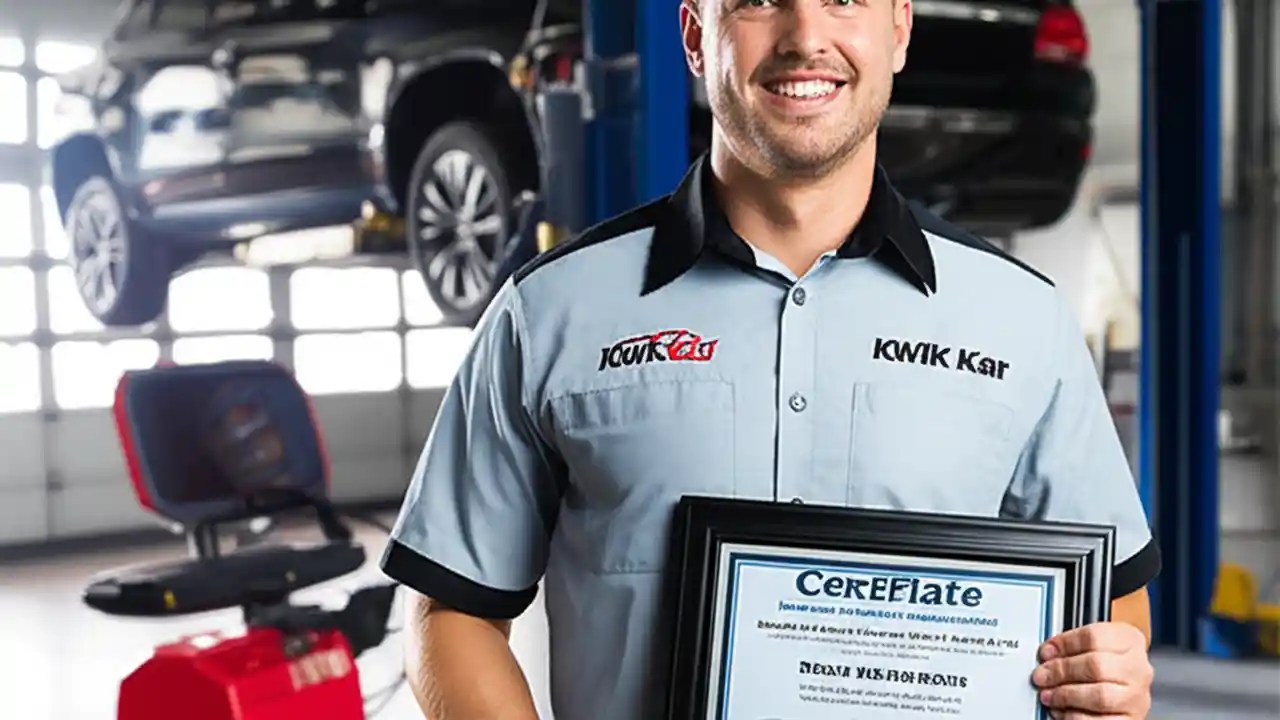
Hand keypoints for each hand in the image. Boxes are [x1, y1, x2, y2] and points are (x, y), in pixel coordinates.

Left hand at [1031, 621, 1153, 718]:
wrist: (1126, 691)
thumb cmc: (1106, 665)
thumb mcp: (1092, 646)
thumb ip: (1071, 646)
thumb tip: (1048, 653)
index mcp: (1129, 641)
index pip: (1095, 637)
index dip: (1065, 644)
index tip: (1046, 652)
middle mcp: (1137, 669)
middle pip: (1096, 665)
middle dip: (1062, 671)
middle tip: (1042, 676)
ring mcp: (1136, 697)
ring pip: (1100, 695)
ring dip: (1066, 695)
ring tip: (1049, 695)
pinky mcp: (1130, 719)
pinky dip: (1075, 716)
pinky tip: (1063, 711)